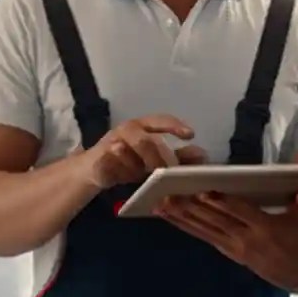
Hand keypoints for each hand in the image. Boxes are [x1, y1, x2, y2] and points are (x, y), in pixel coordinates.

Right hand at [79, 115, 205, 188]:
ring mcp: (113, 141)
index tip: (190, 135)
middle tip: (171, 171)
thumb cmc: (128, 162)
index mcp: (144, 126)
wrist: (95, 169)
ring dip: (142, 163)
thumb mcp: (154, 161)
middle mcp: (128, 129)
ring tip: (151, 175)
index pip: (161, 120)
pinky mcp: (100, 155)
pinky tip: (129, 176)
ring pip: (129, 148)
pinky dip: (123, 169)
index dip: (175, 126)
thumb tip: (202, 156)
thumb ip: (177, 158)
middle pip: (146, 139)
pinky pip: (112, 160)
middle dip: (160, 156)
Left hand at [156, 193, 297, 290]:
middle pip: (216, 222)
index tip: (204, 191)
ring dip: (182, 217)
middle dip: (191, 208)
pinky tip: (169, 215)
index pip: (242, 214)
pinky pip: (203, 237)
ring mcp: (236, 249)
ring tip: (160, 204)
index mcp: (269, 231)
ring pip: (205, 230)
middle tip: (169, 193)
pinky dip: (185, 226)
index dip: (222, 203)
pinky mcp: (230, 251)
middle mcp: (249, 242)